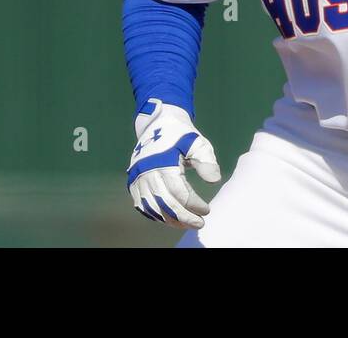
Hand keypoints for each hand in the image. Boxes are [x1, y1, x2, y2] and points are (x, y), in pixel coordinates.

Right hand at [127, 99, 221, 228]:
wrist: (158, 123)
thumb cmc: (181, 135)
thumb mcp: (197, 143)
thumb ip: (206, 161)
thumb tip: (214, 180)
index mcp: (163, 163)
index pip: (179, 192)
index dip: (194, 204)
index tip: (206, 210)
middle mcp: (147, 172)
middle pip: (165, 204)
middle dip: (183, 217)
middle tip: (199, 223)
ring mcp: (138, 178)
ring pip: (152, 207)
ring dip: (169, 219)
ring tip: (186, 223)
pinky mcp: (133, 181)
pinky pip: (141, 204)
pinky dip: (155, 214)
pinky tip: (169, 218)